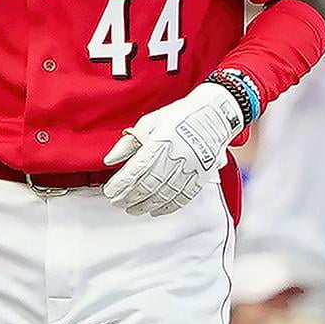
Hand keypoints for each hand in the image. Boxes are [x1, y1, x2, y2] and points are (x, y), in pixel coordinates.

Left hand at [103, 82, 244, 216]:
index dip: (120, 184)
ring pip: (163, 194)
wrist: (215, 113)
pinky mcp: (202, 175)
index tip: (110, 191)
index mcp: (160, 142)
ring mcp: (190, 167)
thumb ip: (128, 142)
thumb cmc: (180, 115)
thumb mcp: (150, 121)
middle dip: (129, 197)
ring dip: (145, 205)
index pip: (135, 170)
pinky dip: (168, 207)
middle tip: (118, 203)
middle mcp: (175, 156)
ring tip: (133, 209)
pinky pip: (183, 197)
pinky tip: (156, 211)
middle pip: (147, 185)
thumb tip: (109, 160)